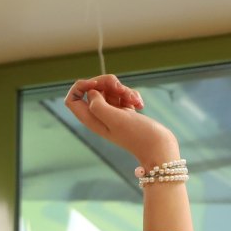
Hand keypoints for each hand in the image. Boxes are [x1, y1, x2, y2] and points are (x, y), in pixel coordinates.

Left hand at [64, 75, 179, 168]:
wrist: (158, 147)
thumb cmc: (137, 135)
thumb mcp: (115, 119)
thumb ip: (97, 105)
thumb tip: (92, 92)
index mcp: (91, 120)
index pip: (72, 99)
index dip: (80, 86)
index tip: (96, 84)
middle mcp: (99, 117)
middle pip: (93, 89)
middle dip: (107, 83)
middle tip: (119, 87)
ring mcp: (112, 114)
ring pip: (110, 90)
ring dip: (124, 90)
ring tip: (134, 100)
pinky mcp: (125, 112)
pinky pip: (123, 95)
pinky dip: (131, 95)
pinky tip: (139, 105)